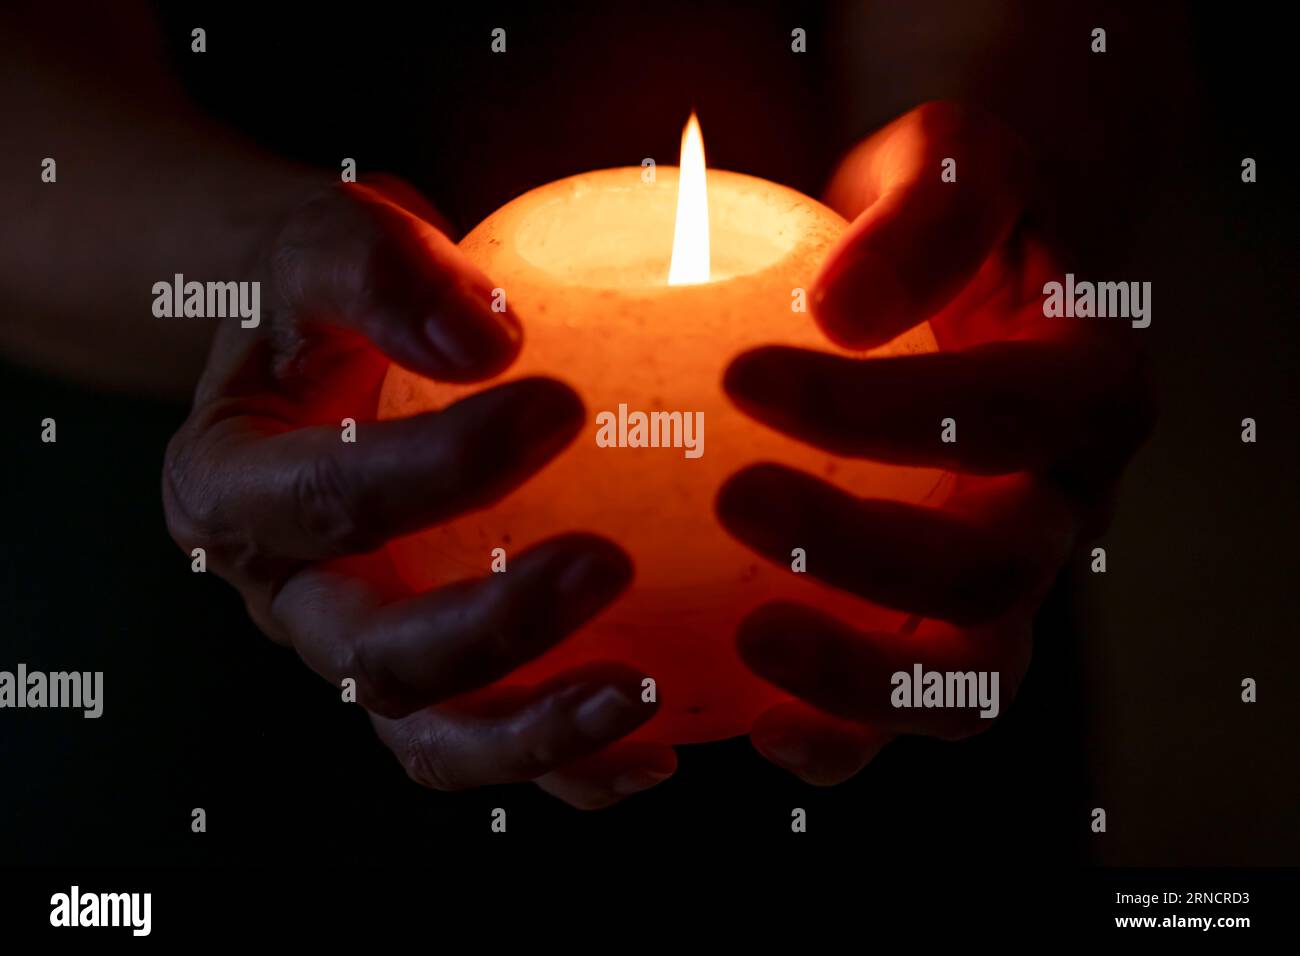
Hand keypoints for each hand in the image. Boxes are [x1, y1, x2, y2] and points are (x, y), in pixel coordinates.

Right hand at [162, 178, 672, 808]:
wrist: (324, 349)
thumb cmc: (333, 290)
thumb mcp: (329, 240)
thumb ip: (383, 273)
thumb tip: (487, 343)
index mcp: (232, 492)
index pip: (329, 498)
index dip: (441, 470)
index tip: (560, 402)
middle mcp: (290, 597)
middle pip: (375, 660)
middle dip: (494, 630)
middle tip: (609, 562)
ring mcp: (360, 655)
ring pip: (433, 738)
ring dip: (539, 733)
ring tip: (644, 696)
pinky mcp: (433, 684)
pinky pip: (498, 742)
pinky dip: (575, 764)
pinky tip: (660, 741)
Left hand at [717, 102, 1154, 783]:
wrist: (940, 283)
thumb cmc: (938, 217)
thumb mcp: (953, 162)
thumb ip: (926, 214)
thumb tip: (841, 307)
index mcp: (1087, 389)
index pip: (1006, 411)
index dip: (882, 408)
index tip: (742, 373)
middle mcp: (1062, 505)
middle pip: (995, 573)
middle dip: (866, 554)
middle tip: (735, 496)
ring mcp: (1007, 588)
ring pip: (970, 681)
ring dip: (861, 678)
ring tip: (747, 636)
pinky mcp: (938, 641)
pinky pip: (908, 716)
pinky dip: (844, 739)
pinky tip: (752, 718)